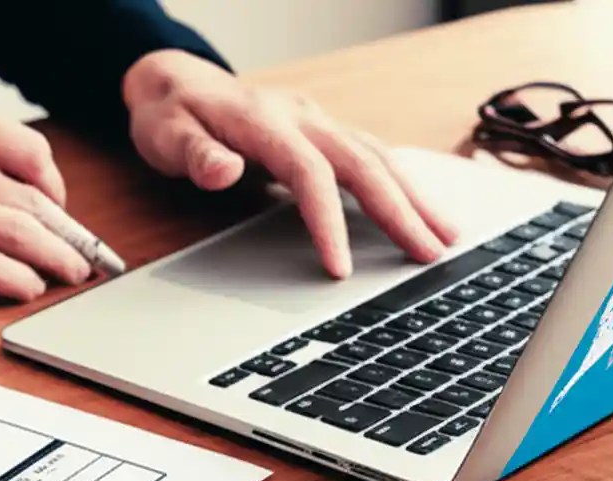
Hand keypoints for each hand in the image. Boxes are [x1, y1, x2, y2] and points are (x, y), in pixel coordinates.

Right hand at [0, 99, 90, 301]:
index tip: (60, 207)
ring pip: (15, 230)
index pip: (24, 146)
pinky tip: (25, 286)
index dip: (55, 182)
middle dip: (67, 230)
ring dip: (54, 257)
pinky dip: (15, 278)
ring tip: (68, 273)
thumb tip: (16, 185)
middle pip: (28, 194)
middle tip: (83, 253)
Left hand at [122, 50, 458, 278]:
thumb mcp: (165, 134)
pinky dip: (399, 182)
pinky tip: (421, 207)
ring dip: (413, 196)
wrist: (173, 80)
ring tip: (447, 235)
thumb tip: (223, 171)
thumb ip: (195, 154)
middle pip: (363, 163)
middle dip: (400, 211)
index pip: (310, 175)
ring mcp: (316, 120)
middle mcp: (301, 117)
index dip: (329, 222)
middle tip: (430, 252)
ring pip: (376, 156)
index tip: (340, 268)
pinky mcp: (321, 130)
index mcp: (265, 122)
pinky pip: (369, 154)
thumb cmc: (170, 113)